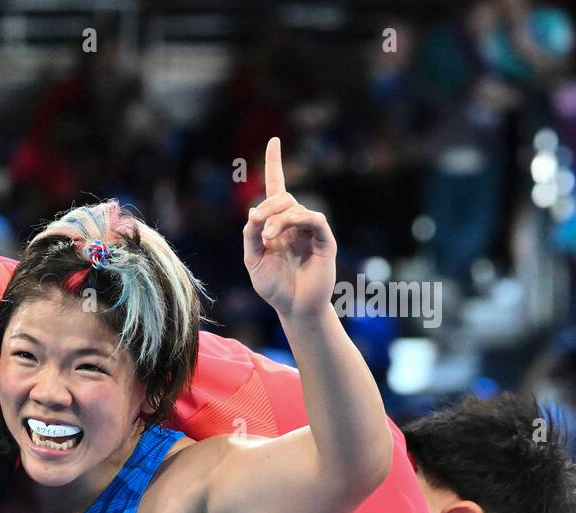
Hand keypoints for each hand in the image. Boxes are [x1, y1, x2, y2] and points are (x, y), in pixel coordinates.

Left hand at [242, 137, 335, 321]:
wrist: (293, 308)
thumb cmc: (274, 286)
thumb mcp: (253, 259)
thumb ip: (250, 235)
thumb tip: (254, 212)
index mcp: (278, 225)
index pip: (277, 189)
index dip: (275, 164)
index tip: (274, 140)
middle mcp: (296, 224)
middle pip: (283, 198)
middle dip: (268, 207)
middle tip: (259, 229)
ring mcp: (311, 231)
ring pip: (296, 209)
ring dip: (278, 220)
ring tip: (269, 238)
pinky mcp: (325, 241)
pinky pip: (315, 220)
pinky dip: (299, 220)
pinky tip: (286, 230)